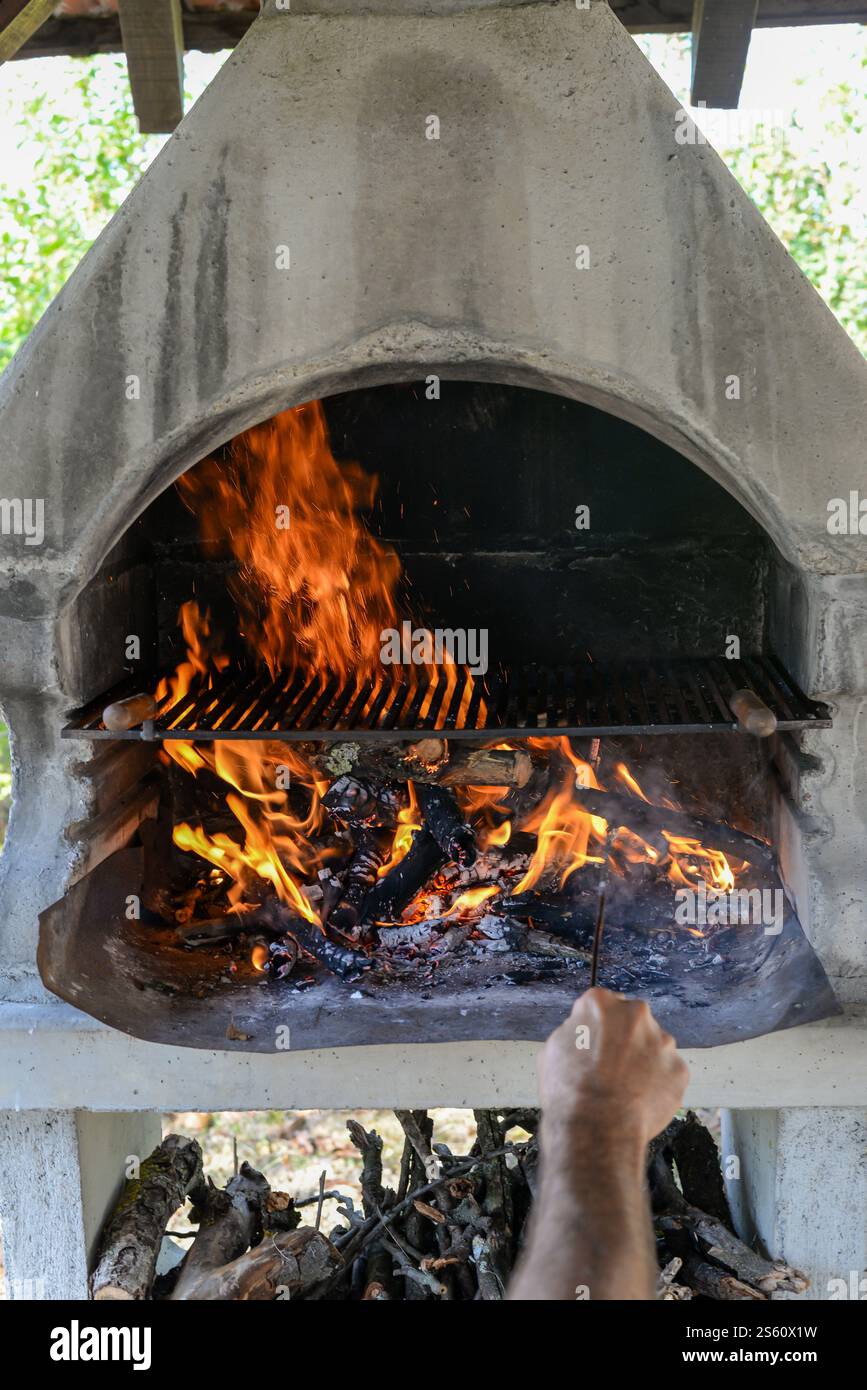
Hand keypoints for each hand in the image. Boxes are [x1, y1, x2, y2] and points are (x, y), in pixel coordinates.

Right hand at [538, 988, 688, 1148]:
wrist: (598, 1129)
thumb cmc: (569, 1092)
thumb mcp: (553, 1049)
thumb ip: (576, 1030)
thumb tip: (586, 1032)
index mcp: (599, 1003)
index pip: (603, 1005)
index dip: (598, 1028)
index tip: (596, 1045)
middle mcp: (635, 1014)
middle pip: (633, 1022)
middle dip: (625, 1040)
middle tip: (612, 1068)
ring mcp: (662, 1041)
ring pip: (654, 1046)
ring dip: (644, 1061)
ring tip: (626, 1090)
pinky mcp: (679, 1069)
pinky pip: (668, 1073)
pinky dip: (658, 1085)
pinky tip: (640, 1100)